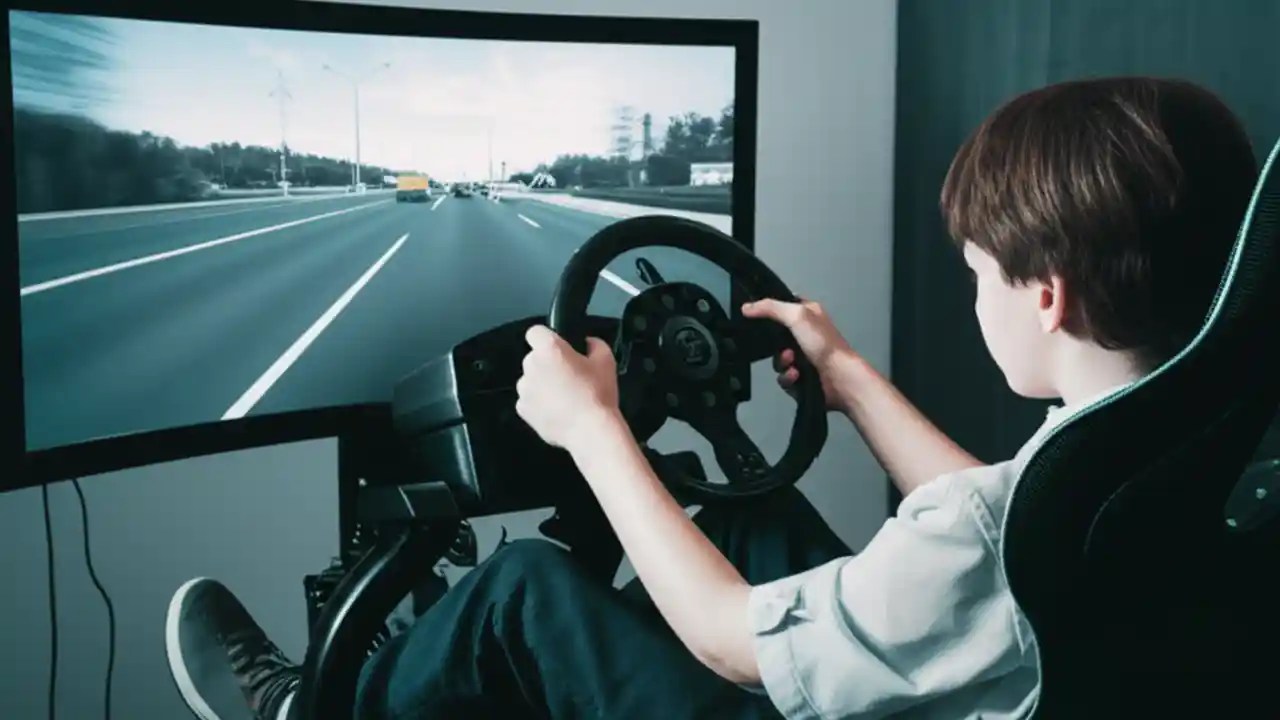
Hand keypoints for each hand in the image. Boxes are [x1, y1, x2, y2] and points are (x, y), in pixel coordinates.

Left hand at [515, 325, 620, 450]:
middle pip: (534, 358)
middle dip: (547, 364)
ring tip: (564, 397)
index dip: (547, 339)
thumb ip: (594, 344)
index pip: (535, 332)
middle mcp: (532, 365)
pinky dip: (539, 403)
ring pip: (531, 380)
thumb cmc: (598, 395)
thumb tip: (588, 343)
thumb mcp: (606, 361)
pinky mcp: (523, 409)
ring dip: (542, 384)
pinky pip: (529, 400)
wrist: (591, 430)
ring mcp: (525, 388)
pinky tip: (558, 410)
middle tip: (568, 376)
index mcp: (549, 348)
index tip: (558, 348)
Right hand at [741, 298, 855, 410]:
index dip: (769, 312)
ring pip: (777, 359)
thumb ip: (770, 308)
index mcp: (808, 314)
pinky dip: (788, 377)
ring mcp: (803, 357)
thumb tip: (746, 307)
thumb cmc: (825, 344)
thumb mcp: (797, 316)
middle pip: (774, 337)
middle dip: (772, 345)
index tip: (756, 317)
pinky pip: (783, 377)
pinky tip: (797, 376)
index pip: (782, 308)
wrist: (840, 379)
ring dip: (782, 362)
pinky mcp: (801, 377)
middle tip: (782, 346)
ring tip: (793, 363)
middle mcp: (805, 334)